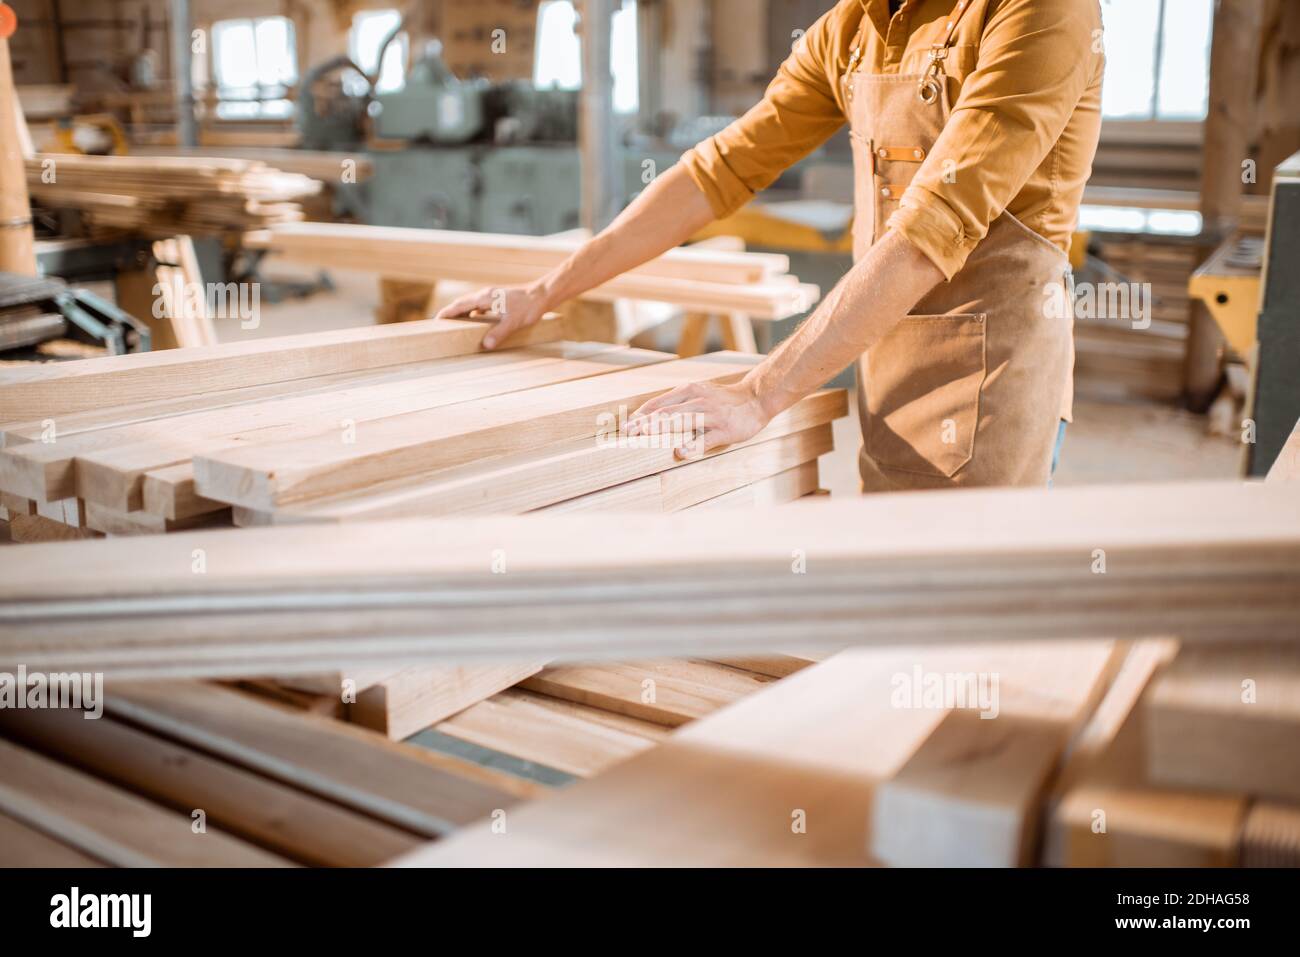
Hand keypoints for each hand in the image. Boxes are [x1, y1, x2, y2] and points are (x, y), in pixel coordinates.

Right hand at [435, 283, 550, 348]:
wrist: (542, 295)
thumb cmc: (528, 306)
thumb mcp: (512, 322)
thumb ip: (498, 333)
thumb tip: (485, 345)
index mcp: (484, 298)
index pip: (460, 305)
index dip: (447, 313)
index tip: (435, 320)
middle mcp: (485, 295)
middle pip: (463, 304)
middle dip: (451, 314)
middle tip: (440, 325)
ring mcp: (492, 297)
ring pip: (471, 306)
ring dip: (462, 314)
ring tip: (454, 326)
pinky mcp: (498, 300)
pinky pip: (480, 308)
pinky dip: (474, 315)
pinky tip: (476, 323)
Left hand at [625, 379, 772, 459]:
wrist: (755, 399)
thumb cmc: (723, 400)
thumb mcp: (700, 393)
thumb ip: (679, 402)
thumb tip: (653, 415)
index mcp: (690, 391)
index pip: (660, 402)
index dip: (643, 413)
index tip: (626, 424)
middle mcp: (698, 401)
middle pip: (668, 411)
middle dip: (646, 421)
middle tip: (628, 431)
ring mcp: (711, 416)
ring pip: (683, 421)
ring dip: (663, 427)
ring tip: (646, 434)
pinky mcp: (724, 430)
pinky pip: (706, 439)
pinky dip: (692, 445)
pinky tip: (680, 453)